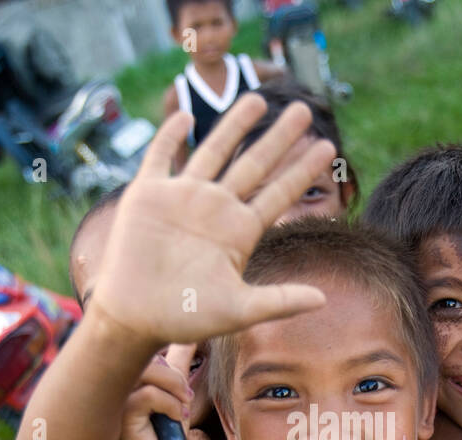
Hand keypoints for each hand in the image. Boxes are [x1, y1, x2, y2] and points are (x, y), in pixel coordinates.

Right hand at [85, 95, 335, 348]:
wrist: (134, 318)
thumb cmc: (185, 318)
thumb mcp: (238, 310)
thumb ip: (279, 301)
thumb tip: (324, 299)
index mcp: (239, 232)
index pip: (279, 193)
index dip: (302, 170)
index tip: (327, 146)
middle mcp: (216, 210)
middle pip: (255, 164)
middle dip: (280, 137)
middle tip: (305, 110)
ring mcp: (182, 198)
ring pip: (215, 151)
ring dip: (235, 125)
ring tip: (258, 99)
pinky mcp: (148, 195)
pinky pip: (161, 157)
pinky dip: (171, 135)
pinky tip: (185, 115)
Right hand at [118, 353, 194, 439]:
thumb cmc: (170, 433)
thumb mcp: (177, 391)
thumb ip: (178, 363)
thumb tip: (191, 335)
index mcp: (125, 377)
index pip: (139, 347)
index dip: (162, 350)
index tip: (183, 373)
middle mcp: (115, 386)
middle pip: (142, 354)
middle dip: (172, 372)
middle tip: (186, 394)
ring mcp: (115, 400)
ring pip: (146, 372)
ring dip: (174, 386)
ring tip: (183, 405)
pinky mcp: (122, 416)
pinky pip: (147, 395)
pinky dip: (170, 404)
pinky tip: (177, 417)